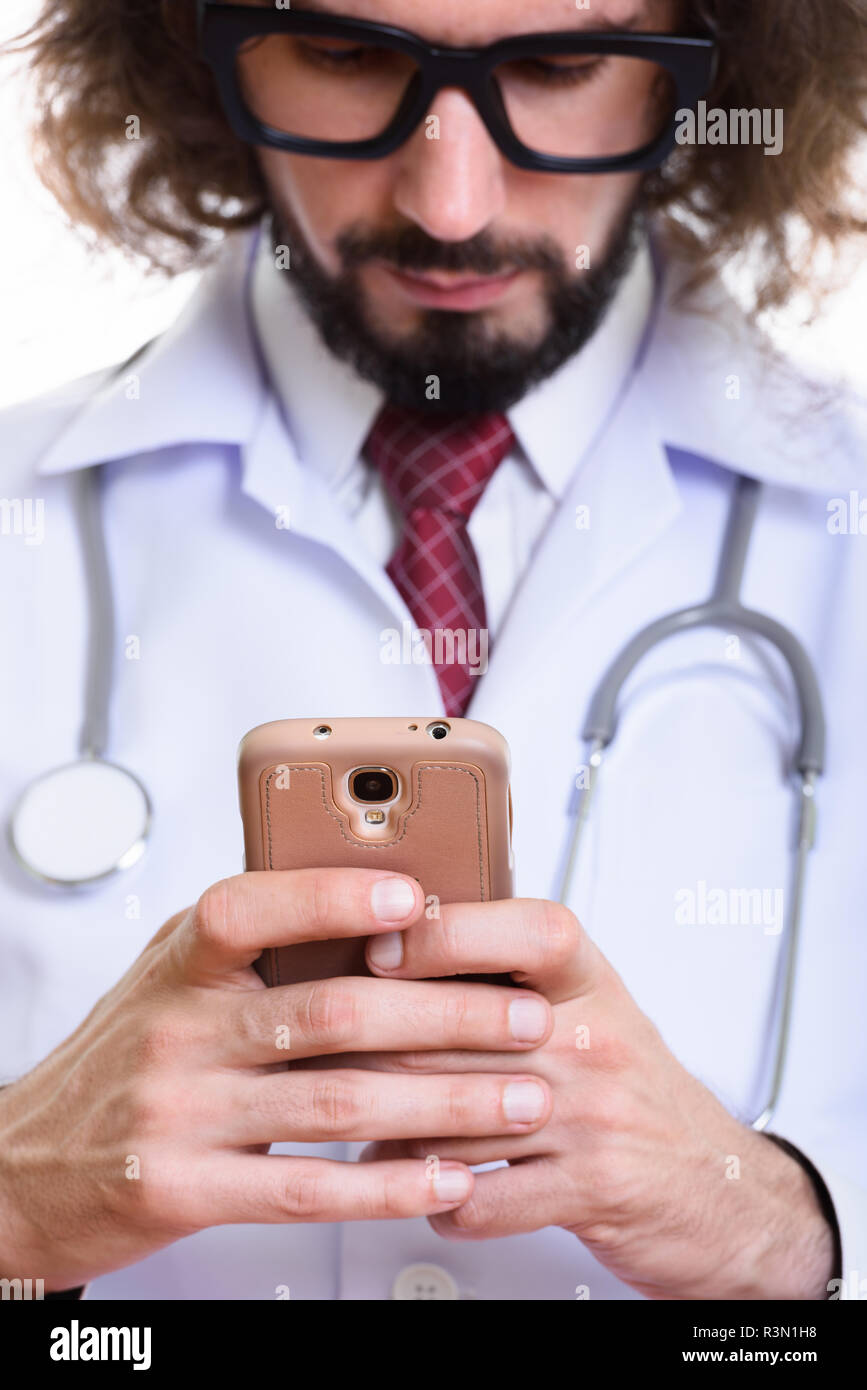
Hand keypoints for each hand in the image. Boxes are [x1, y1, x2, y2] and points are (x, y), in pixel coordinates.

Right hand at [0, 870, 554, 1290]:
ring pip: (339, 1103)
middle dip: (447, 1016)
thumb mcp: (172, 975)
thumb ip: (255, 941)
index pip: (253, 910)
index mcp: (181, 962)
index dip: (335, 899)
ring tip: (520, 1097)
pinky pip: (307, 1190)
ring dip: (446, 1102)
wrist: (29, 1162)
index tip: (418, 898)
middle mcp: (179, 1029)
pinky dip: (388, 1185)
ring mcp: (181, 1113)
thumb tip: (381, 903)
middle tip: (525, 1018)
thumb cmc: (126, 1055)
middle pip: (332, 1013)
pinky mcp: (187, 1190)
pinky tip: (446, 1176)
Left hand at [359, 899, 835, 1300]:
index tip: (377, 944)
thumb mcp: (588, 1005)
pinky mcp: (589, 1189)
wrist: (718, 1185)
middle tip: (316, 1048)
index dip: (442, 934)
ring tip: (347, 1124)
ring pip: (454, 1115)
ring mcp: (592, 1116)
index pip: (522, 932)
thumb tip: (393, 952)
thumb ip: (508, 974)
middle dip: (375, 1044)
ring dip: (388, 1129)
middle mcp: (593, 1040)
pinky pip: (482, 1197)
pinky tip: (416, 1189)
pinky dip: (436, 1199)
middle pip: (460, 1029)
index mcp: (589, 981)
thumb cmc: (630, 1086)